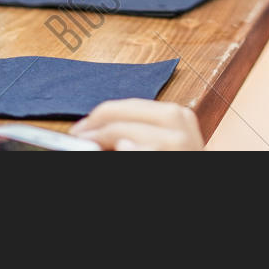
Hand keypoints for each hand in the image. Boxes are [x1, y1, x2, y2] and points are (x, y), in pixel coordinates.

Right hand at [69, 99, 203, 150]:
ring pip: (139, 103)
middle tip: (79, 130)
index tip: (78, 139)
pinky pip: (150, 105)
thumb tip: (122, 143)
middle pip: (132, 111)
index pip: (123, 132)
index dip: (98, 134)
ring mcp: (185, 119)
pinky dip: (130, 111)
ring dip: (113, 111)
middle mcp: (181, 128)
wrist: (190, 165)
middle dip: (101, 118)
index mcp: (172, 145)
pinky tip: (116, 118)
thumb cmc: (164, 157)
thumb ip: (136, 151)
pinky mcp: (184, 115)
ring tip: (93, 123)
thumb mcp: (146, 157)